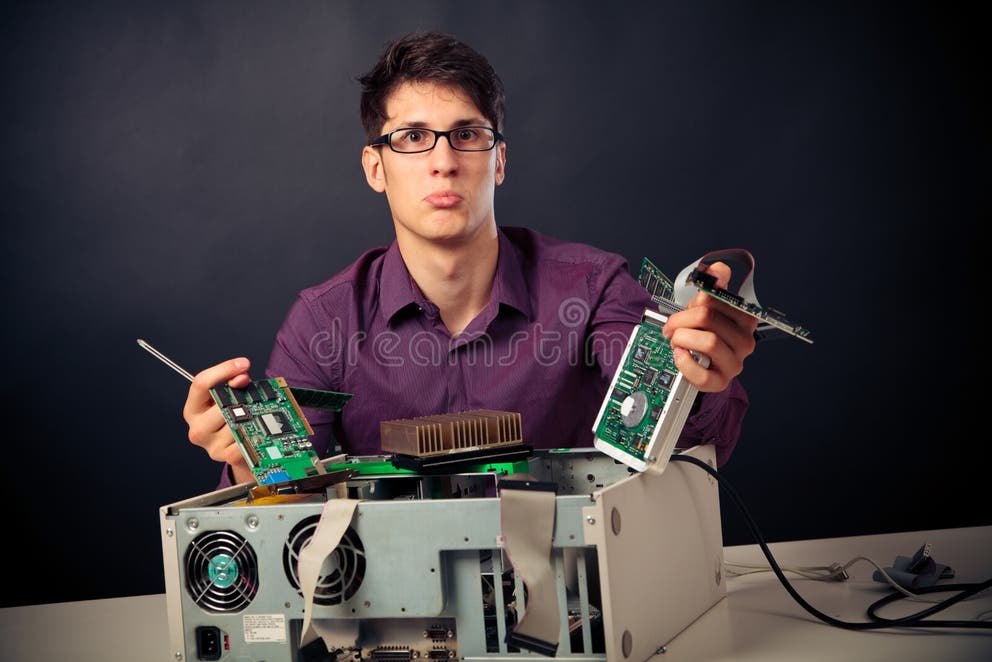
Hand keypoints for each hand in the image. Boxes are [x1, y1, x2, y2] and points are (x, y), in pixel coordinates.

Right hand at [183, 357, 254, 483]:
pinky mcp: (225, 457)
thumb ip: (232, 382)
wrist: (239, 452)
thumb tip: (241, 377)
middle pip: (221, 402)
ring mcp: (210, 445)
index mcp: (192, 410)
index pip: (202, 383)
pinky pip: (245, 438)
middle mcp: (197, 429)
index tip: (244, 363)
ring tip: (256, 415)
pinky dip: (255, 432)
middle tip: (255, 393)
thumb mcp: (228, 397)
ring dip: (251, 414)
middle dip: (242, 394)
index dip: (224, 369)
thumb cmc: (233, 420)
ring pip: (236, 419)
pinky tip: (257, 430)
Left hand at [662, 261, 757, 391]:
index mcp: (745, 319)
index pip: (716, 300)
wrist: (701, 360)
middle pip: (708, 318)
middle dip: (681, 320)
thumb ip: (713, 281)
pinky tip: (679, 355)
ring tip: (676, 341)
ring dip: (683, 338)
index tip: (683, 310)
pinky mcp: (720, 382)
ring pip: (708, 342)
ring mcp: (734, 363)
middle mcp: (744, 341)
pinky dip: (685, 363)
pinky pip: (703, 374)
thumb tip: (718, 270)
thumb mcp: (707, 304)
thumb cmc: (705, 331)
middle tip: (671, 327)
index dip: (693, 303)